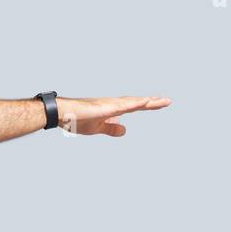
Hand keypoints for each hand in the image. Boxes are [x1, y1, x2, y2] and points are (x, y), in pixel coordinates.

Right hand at [55, 96, 170, 135]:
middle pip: (136, 103)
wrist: (62, 114)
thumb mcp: (98, 128)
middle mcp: (113, 104)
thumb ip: (111, 128)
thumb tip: (125, 130)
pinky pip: (121, 106)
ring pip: (131, 103)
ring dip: (146, 102)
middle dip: (152, 102)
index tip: (162, 103)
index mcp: (112, 109)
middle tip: (168, 101)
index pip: (134, 106)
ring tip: (161, 101)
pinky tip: (144, 102)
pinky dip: (134, 104)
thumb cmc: (76, 119)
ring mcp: (109, 104)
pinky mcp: (104, 107)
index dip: (148, 105)